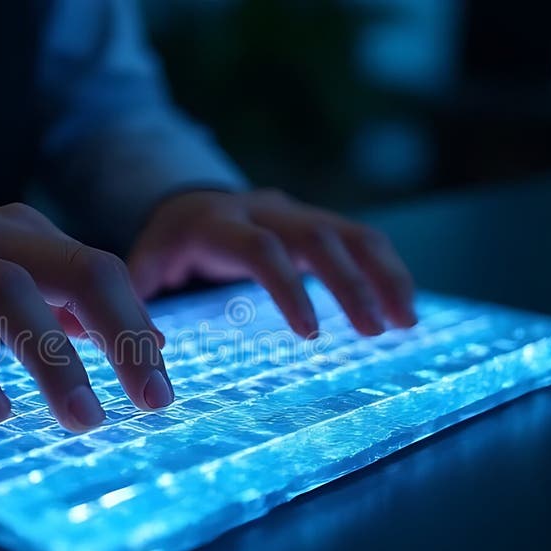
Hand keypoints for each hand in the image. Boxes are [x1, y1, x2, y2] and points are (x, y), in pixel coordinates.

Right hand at [0, 204, 172, 431]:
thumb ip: (63, 305)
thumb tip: (145, 338)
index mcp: (16, 232)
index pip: (98, 270)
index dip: (138, 326)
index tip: (162, 386)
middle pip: (73, 270)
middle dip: (123, 336)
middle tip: (152, 401)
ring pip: (7, 295)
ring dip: (54, 359)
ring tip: (83, 418)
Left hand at [128, 189, 416, 335]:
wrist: (188, 201)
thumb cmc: (167, 248)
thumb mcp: (146, 268)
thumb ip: (143, 302)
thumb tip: (155, 349)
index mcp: (218, 224)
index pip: (259, 248)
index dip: (287, 286)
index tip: (311, 334)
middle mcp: (264, 212)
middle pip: (317, 236)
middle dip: (351, 282)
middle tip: (377, 330)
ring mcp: (296, 214)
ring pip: (350, 232)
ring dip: (383, 275)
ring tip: (407, 321)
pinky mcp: (318, 223)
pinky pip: (361, 239)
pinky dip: (386, 270)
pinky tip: (404, 307)